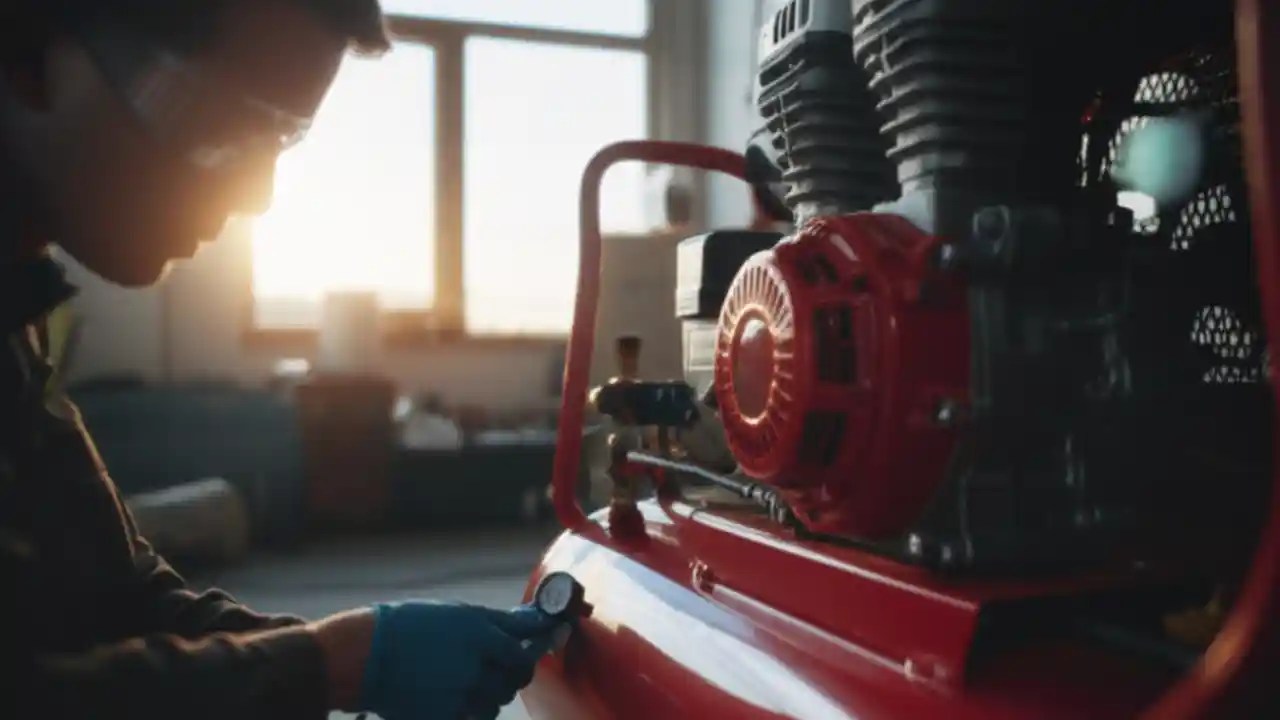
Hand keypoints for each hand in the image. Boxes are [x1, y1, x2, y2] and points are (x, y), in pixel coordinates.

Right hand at [355, 601, 562, 719]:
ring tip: (464, 679)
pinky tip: (448, 694)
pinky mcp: (443, 719)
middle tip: (495, 666)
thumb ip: (503, 621)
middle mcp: (473, 669)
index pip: (522, 656)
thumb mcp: (459, 613)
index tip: (530, 652)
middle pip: (511, 684)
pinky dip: (466, 710)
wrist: (363, 655)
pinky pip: (470, 719)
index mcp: (479, 637)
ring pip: (493, 705)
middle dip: (508, 676)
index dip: (530, 656)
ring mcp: (458, 698)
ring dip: (488, 695)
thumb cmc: (410, 626)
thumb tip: (538, 622)